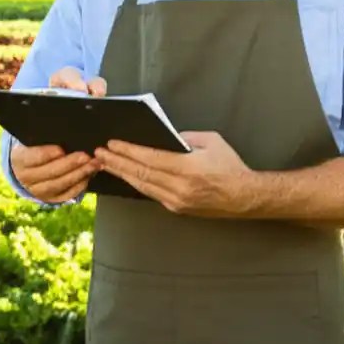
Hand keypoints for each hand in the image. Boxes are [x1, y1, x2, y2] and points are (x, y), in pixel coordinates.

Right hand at [7, 66, 107, 203]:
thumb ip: (70, 81)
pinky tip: (93, 172)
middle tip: (87, 156)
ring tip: (95, 162)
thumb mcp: (57, 87)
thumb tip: (85, 88)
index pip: (28, 157)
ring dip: (79, 174)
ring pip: (60, 185)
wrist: (49, 129)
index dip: (44, 154)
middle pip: (48, 173)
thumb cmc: (52, 108)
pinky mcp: (53, 194)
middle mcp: (25, 172)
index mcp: (19, 150)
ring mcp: (39, 186)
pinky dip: (81, 184)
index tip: (60, 148)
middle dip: (69, 165)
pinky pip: (68, 194)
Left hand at [94, 131, 256, 216]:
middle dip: (117, 162)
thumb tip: (162, 136)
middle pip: (140, 173)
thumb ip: (184, 138)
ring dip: (121, 173)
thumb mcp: (210, 141)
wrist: (244, 196)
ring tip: (105, 163)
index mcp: (187, 168)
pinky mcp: (177, 208)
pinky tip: (125, 175)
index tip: (112, 144)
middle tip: (99, 153)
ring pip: (142, 186)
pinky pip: (151, 194)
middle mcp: (179, 187)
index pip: (149, 159)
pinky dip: (136, 183)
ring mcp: (177, 200)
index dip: (128, 151)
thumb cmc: (230, 166)